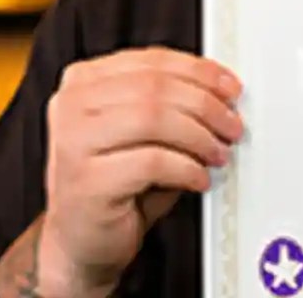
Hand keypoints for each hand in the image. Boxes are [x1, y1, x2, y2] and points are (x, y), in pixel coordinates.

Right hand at [39, 48, 244, 294]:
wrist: (82, 240)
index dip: (200, 72)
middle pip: (155, 88)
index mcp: (84, 81)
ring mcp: (72, 143)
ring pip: (153, 119)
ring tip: (218, 153)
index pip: (152, 61)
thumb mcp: (144, 131)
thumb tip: (224, 91)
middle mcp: (71, 105)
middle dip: (206, 105)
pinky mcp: (85, 181)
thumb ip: (171, 102)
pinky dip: (187, 168)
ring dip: (199, 136)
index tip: (231, 88)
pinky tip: (198, 178)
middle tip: (232, 126)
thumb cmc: (118, 182)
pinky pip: (152, 162)